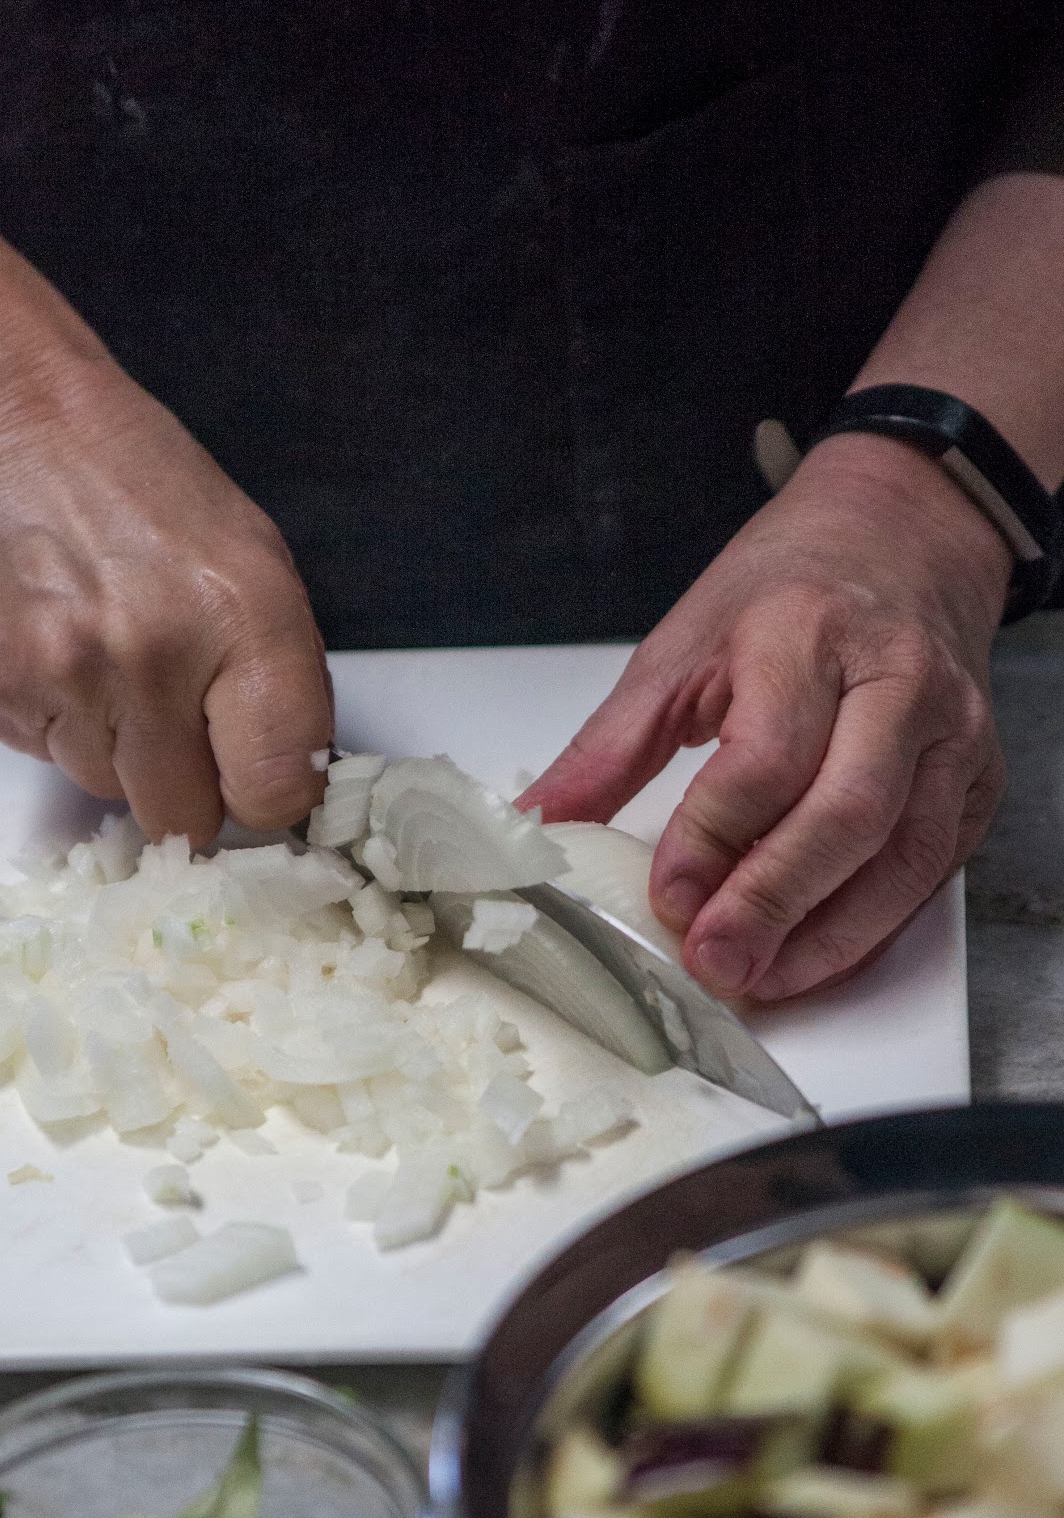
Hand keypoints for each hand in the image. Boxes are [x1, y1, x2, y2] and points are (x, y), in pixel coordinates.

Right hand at [0, 356, 331, 845]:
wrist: (11, 421)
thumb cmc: (142, 485)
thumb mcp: (258, 564)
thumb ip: (281, 683)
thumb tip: (285, 781)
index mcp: (241, 620)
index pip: (274, 790)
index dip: (268, 794)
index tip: (256, 774)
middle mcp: (148, 657)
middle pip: (186, 818)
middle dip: (189, 783)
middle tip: (179, 714)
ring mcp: (60, 677)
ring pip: (111, 792)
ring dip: (119, 750)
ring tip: (112, 659)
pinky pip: (45, 757)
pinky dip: (60, 722)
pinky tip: (64, 651)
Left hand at [521, 433, 1010, 1001]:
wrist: (900, 539)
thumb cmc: (785, 591)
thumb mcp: (680, 648)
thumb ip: (610, 745)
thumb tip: (538, 825)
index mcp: (807, 634)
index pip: (767, 757)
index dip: (713, 838)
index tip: (667, 897)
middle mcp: (897, 682)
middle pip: (846, 813)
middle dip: (774, 901)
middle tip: (714, 961)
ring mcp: (952, 732)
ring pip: (903, 855)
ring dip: (828, 934)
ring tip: (758, 978)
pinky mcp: (977, 777)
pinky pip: (932, 869)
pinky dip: (873, 924)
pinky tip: (814, 954)